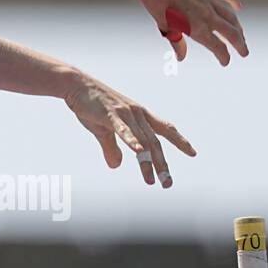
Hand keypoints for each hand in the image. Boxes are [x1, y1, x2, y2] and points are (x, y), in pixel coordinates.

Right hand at [63, 72, 194, 187]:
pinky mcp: (110, 113)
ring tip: (152, 180)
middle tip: (167, 183)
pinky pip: (124, 130)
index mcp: (139, 115)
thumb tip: (116, 166)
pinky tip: (140, 153)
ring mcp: (125, 113)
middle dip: (162, 164)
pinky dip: (133, 142)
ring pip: (142, 141)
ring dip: (148, 162)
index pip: (165, 129)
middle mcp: (137, 114)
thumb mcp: (102, 130)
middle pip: (155, 142)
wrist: (75, 84)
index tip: (192, 153)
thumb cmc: (90, 105)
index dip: (179, 141)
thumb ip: (111, 148)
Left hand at [137, 0, 246, 64]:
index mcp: (197, 29)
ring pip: (231, 17)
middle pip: (232, 34)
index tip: (225, 62)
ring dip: (238, 27)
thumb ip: (177, 41)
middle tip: (244, 52)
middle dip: (240, 45)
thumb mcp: (164, 26)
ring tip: (241, 34)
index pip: (218, 48)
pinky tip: (238, 6)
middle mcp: (208, 16)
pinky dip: (234, 1)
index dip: (224, 57)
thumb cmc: (156, 4)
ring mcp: (209, 1)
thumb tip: (181, 58)